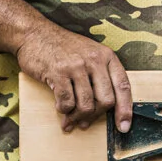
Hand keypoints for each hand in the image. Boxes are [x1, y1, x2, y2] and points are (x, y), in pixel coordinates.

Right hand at [15, 23, 132, 133]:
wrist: (36, 34)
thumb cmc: (64, 48)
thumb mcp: (89, 54)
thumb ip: (100, 76)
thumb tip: (106, 108)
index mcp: (106, 56)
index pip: (123, 86)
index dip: (125, 109)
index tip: (123, 127)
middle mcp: (94, 60)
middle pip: (106, 100)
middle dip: (95, 116)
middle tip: (84, 122)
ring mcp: (76, 66)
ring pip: (86, 105)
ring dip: (77, 117)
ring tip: (70, 119)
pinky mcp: (58, 73)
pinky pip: (67, 103)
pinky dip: (63, 110)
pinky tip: (60, 107)